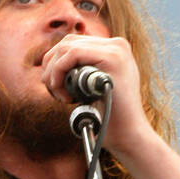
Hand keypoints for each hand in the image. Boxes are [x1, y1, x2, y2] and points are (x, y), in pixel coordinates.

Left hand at [40, 35, 154, 159]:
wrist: (128, 135)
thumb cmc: (109, 118)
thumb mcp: (93, 88)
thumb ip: (83, 72)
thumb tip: (52, 64)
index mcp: (113, 50)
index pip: (73, 44)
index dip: (56, 64)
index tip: (56, 89)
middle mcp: (117, 45)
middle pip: (67, 42)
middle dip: (51, 67)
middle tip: (55, 92)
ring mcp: (116, 49)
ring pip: (66, 47)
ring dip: (54, 72)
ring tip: (61, 95)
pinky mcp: (112, 58)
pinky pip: (72, 54)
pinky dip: (59, 71)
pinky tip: (64, 92)